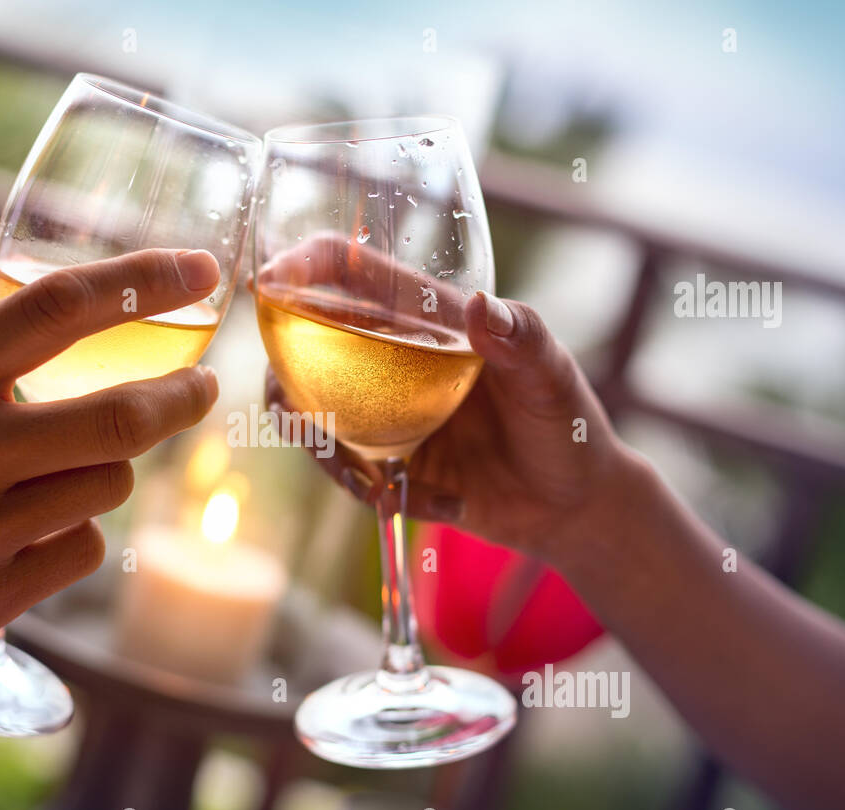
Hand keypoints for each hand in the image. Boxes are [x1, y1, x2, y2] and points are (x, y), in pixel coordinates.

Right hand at [260, 236, 637, 562]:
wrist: (574, 507)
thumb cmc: (569, 424)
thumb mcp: (552, 376)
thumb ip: (522, 338)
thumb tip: (480, 306)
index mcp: (423, 319)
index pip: (348, 274)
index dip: (302, 266)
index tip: (270, 281)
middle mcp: (391, 362)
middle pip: (303, 349)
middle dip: (283, 380)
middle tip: (299, 417)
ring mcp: (383, 416)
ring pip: (312, 418)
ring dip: (321, 450)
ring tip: (362, 481)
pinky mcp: (387, 468)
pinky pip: (352, 476)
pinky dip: (374, 493)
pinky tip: (431, 504)